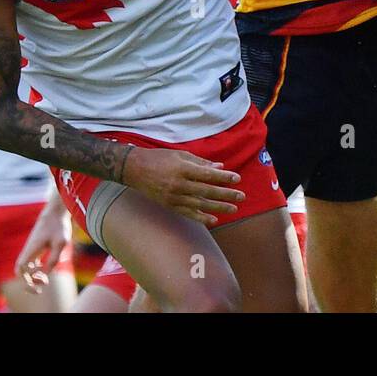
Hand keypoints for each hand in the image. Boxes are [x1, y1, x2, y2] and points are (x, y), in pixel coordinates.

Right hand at [14, 203, 70, 294]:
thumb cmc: (59, 226)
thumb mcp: (61, 243)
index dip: (26, 282)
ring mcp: (31, 250)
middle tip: (44, 284)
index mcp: (31, 250)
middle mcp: (28, 251)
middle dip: (29, 281)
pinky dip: (35, 270)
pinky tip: (44, 270)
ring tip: (45, 279)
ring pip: (25, 268)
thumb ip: (54, 259)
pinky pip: (30, 264)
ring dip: (33, 276)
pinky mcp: (35, 248)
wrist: (55, 212)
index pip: (20, 270)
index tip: (38, 288)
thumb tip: (46, 274)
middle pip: (21, 272)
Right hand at [123, 147, 245, 225]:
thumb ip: (201, 162)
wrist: (135, 170)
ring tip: (233, 209)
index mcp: (182, 168)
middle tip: (241, 196)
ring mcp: (173, 197)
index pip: (207, 174)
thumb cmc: (160, 158)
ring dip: (218, 208)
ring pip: (200, 205)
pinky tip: (213, 220)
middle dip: (226, 194)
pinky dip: (201, 218)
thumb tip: (220, 167)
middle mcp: (178, 184)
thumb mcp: (180, 155)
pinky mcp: (169, 205)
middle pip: (207, 191)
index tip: (237, 178)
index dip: (223, 177)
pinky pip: (188, 213)